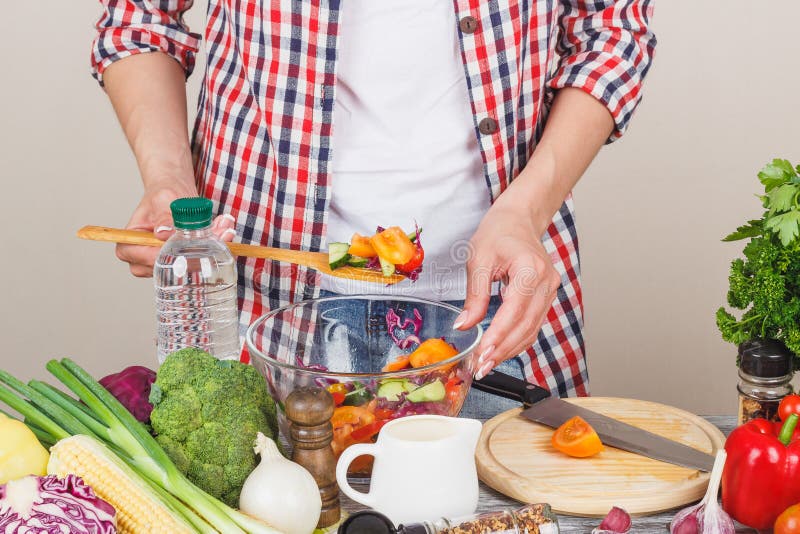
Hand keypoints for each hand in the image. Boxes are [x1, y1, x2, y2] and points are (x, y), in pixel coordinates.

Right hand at [116, 177, 235, 276]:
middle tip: (219, 233)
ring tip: (224, 230)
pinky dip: (214, 246)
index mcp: (128, 245)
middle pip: (169, 265)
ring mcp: (163, 263)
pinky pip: (199, 260)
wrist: (173, 194)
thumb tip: (163, 233)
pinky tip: (224, 232)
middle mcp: (143, 259)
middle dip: (196, 251)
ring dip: (210, 248)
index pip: (145, 258)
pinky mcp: (181, 261)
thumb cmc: (161, 196)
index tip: (188, 244)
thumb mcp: (162, 200)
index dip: (167, 254)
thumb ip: (163, 216)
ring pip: (188, 264)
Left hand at [454, 201, 560, 378]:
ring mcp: (551, 290)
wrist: (517, 220)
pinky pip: (533, 324)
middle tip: (480, 366)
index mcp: (530, 268)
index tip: (482, 354)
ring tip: (486, 363)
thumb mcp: (478, 260)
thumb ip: (474, 296)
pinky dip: (516, 340)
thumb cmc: (498, 233)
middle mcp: (547, 281)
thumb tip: (464, 326)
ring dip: (509, 350)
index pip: (515, 311)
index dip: (499, 336)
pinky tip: (499, 350)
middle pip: (526, 326)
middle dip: (502, 350)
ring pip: (532, 330)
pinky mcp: (547, 297)